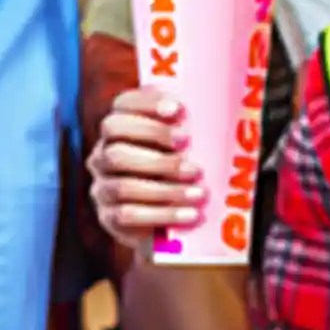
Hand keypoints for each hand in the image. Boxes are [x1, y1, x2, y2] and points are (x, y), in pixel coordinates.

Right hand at [87, 89, 204, 250]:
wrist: (168, 226)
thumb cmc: (180, 176)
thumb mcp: (183, 150)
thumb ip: (190, 131)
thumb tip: (226, 113)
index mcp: (119, 129)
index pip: (122, 105)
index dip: (146, 104)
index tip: (177, 109)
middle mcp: (103, 154)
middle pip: (116, 139)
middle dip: (154, 138)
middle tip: (187, 145)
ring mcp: (102, 187)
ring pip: (124, 183)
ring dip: (166, 187)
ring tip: (200, 191)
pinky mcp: (109, 217)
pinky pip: (129, 215)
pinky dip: (163, 214)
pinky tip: (190, 214)